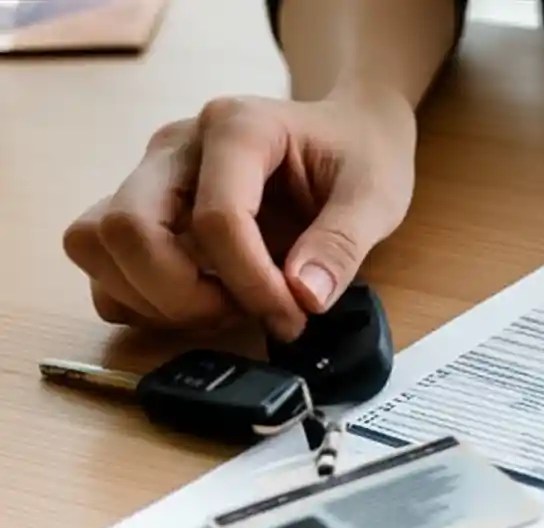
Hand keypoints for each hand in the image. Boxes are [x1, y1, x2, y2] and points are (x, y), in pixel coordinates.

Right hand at [63, 92, 416, 339]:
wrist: (349, 133)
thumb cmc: (359, 156)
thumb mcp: (376, 196)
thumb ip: (342, 244)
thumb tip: (304, 295)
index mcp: (238, 127)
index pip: (217, 217)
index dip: (252, 283)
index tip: (293, 314)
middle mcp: (178, 146)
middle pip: (127, 228)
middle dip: (182, 295)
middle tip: (245, 313)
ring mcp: (153, 175)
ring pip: (97, 242)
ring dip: (153, 297)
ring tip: (222, 307)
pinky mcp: (145, 206)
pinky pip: (103, 261)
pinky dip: (140, 297)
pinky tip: (201, 301)